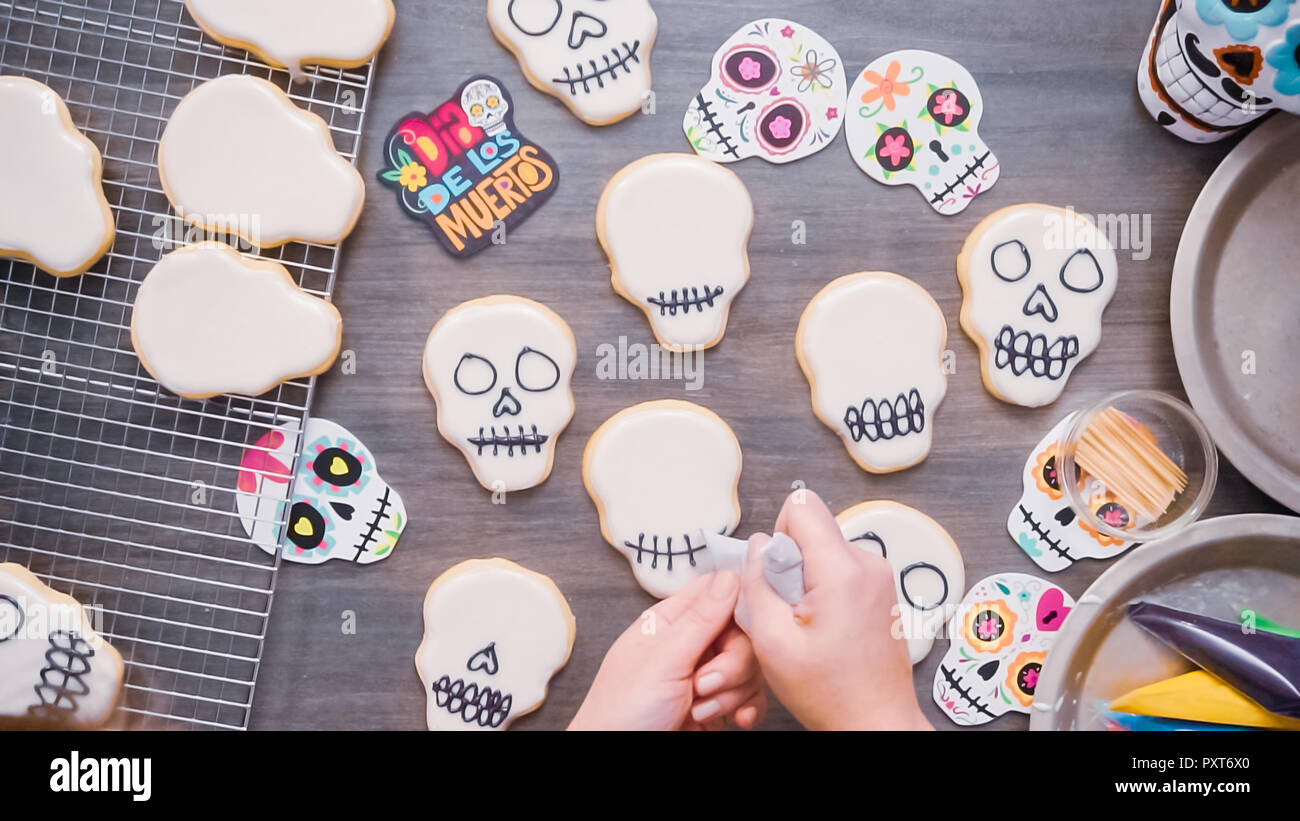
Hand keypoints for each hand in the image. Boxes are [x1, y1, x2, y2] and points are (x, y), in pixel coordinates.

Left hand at [569, 571, 766, 730]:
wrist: (617, 758)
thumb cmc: (622, 711)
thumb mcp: (663, 659)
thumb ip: (701, 618)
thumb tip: (730, 576)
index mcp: (670, 622)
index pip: (718, 593)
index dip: (738, 607)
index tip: (742, 629)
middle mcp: (690, 646)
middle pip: (741, 635)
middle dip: (733, 664)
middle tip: (704, 684)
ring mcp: (704, 676)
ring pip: (748, 668)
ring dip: (732, 693)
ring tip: (700, 710)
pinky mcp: (716, 704)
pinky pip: (749, 696)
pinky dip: (746, 708)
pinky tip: (734, 720)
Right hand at [741, 490, 930, 730]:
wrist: (876, 721)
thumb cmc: (831, 692)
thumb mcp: (772, 641)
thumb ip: (757, 584)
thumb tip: (757, 546)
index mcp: (842, 570)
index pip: (803, 506)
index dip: (778, 534)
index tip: (776, 575)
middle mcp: (868, 564)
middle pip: (812, 529)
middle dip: (790, 562)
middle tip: (789, 611)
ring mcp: (878, 576)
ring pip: (823, 549)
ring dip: (805, 579)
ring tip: (806, 624)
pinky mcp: (879, 589)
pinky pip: (839, 568)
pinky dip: (823, 590)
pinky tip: (822, 627)